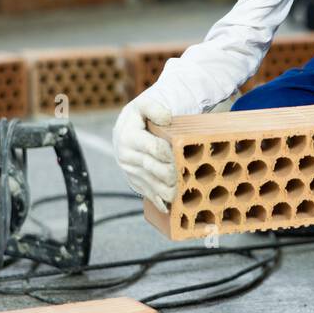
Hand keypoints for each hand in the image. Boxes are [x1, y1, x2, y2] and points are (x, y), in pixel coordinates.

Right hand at [113, 91, 176, 212]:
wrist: (123, 132)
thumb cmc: (139, 117)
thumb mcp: (144, 105)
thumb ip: (154, 108)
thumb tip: (166, 118)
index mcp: (129, 137)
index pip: (153, 147)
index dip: (170, 153)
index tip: (184, 156)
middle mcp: (127, 156)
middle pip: (154, 168)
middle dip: (173, 174)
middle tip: (189, 176)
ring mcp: (130, 171)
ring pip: (151, 184)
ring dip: (168, 190)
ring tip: (183, 193)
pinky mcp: (134, 181)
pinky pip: (147, 193)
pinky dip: (158, 200)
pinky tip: (169, 207)